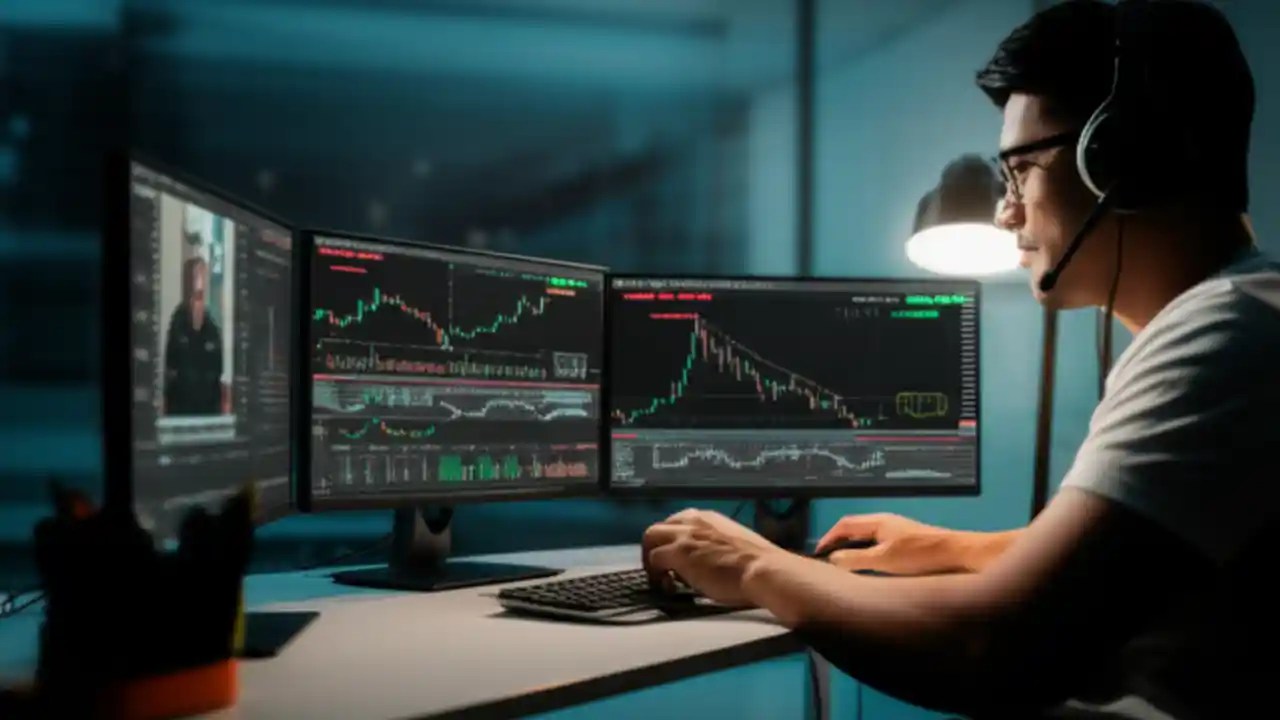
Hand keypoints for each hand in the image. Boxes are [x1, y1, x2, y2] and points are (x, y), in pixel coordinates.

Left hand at [642, 508, 781, 606]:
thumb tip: (705, 561)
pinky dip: (656, 574)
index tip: (676, 558)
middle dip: (655, 547)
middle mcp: (693, 520)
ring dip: (651, 558)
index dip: (672, 541)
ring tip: (660, 578)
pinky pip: (654, 560)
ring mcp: (684, 535)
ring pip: (650, 537)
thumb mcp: (733, 544)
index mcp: (708, 518)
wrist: (763, 570)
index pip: (678, 522)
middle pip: (659, 528)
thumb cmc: (757, 564)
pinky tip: (667, 587)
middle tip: (661, 568)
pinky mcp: (678, 552)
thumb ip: (714, 546)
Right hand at [815, 512, 962, 575]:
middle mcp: (886, 523)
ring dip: (853, 549)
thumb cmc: (922, 555)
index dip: (829, 538)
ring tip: (845, 566)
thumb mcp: (884, 560)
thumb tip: (834, 559)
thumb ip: (856, 559)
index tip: (818, 552)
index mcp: (878, 522)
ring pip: (867, 538)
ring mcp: (897, 532)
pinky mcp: (906, 543)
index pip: (844, 525)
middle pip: (854, 529)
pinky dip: (867, 554)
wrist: (957, 555)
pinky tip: (871, 569)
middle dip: (839, 543)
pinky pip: (878, 545)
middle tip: (828, 559)